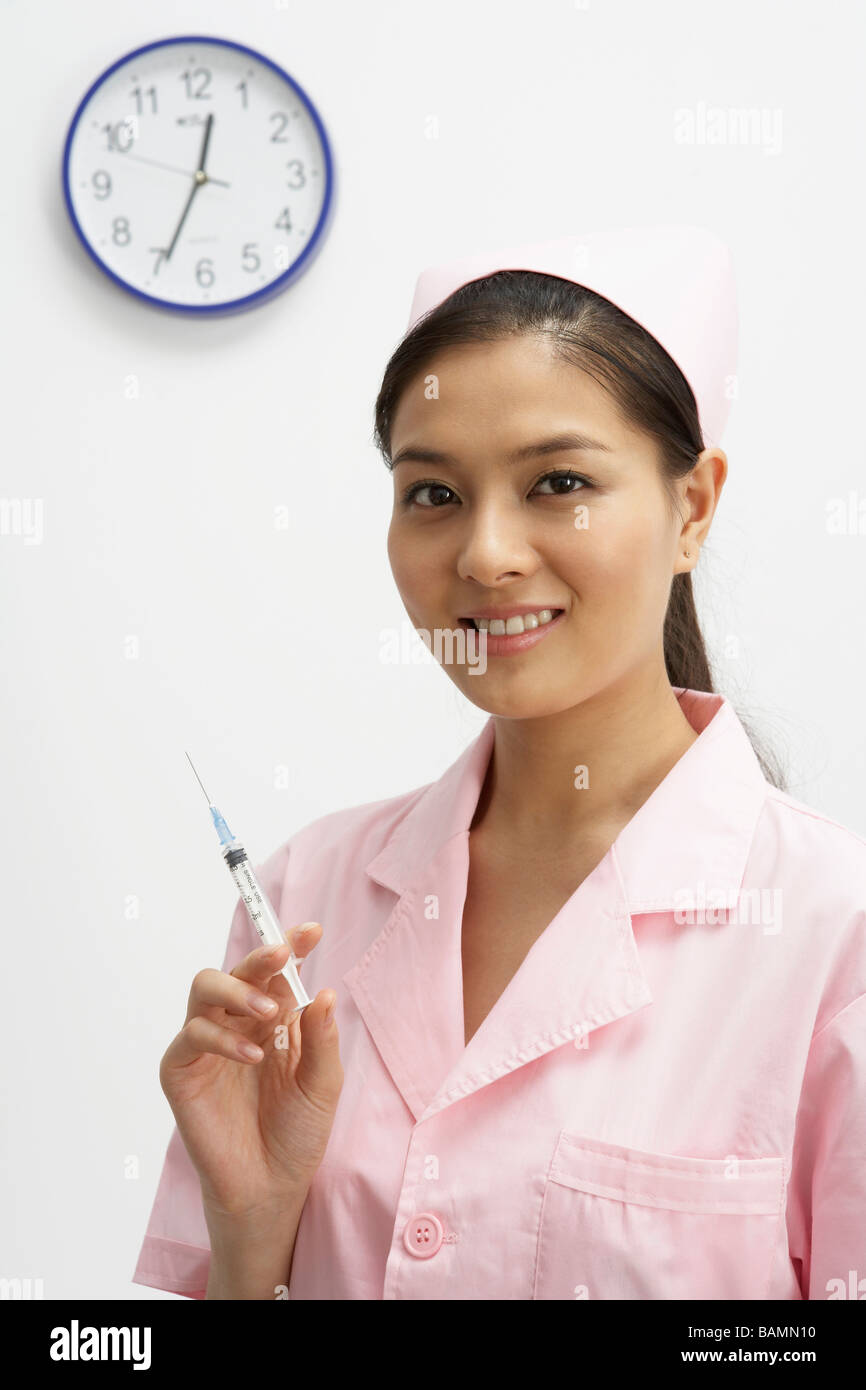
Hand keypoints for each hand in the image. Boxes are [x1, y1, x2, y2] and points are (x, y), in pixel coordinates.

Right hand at [159, 923, 342, 1218]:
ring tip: (270, 1013)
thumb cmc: (297, 1133)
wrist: (271, 1186)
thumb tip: (323, 991)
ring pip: (204, 988)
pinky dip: (222, 1038)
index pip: (276, 972)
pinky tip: (253, 1057)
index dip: (289, 945)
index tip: (311, 932)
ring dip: (238, 990)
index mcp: (273, 1020)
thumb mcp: (322, 1083)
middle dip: (259, 956)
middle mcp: (237, 1024)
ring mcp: (206, 1045)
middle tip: (282, 957)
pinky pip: (192, 1035)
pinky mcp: (181, 1071)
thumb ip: (321, 1038)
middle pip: (237, 969)